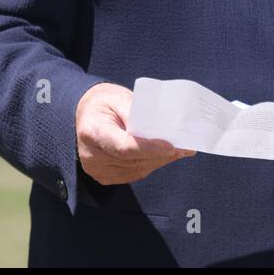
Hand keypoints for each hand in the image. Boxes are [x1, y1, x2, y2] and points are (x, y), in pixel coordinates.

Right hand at [75, 83, 194, 186]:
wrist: (87, 114)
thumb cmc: (106, 103)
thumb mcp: (120, 97)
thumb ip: (139, 112)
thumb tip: (164, 128)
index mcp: (93, 130)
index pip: (124, 146)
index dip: (150, 148)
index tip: (172, 146)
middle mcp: (91, 154)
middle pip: (133, 160)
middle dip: (162, 154)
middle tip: (186, 147)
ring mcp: (96, 169)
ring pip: (136, 170)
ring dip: (160, 160)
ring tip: (179, 150)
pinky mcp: (103, 176)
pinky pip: (133, 174)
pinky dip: (151, 164)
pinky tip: (163, 155)